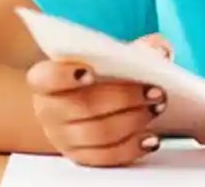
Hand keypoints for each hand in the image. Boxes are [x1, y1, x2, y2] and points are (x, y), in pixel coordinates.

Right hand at [28, 34, 173, 166]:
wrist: (79, 104)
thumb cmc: (97, 75)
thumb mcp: (111, 55)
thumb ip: (136, 47)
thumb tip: (157, 52)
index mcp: (46, 79)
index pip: (47, 78)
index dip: (65, 76)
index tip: (89, 72)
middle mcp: (49, 110)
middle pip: (84, 107)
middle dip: (124, 98)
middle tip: (155, 90)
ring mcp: (63, 137)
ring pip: (98, 134)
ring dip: (133, 121)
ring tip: (156, 108)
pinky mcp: (80, 156)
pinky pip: (106, 157)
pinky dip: (131, 148)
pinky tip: (150, 138)